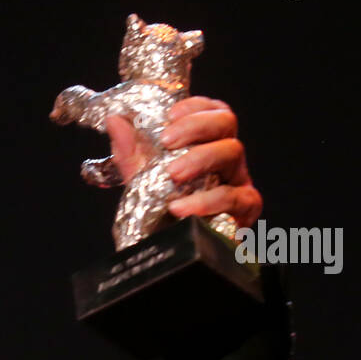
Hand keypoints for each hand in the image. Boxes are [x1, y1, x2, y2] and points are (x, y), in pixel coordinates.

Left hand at [106, 96, 262, 227]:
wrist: (168, 252)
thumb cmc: (162, 214)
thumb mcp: (140, 179)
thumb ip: (129, 151)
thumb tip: (115, 120)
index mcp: (206, 145)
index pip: (211, 110)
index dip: (194, 107)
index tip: (169, 116)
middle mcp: (225, 159)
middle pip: (226, 123)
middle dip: (195, 126)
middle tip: (167, 141)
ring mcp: (238, 181)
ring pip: (232, 152)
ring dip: (200, 158)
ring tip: (172, 175)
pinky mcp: (245, 210)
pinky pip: (236, 197)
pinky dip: (208, 201)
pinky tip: (183, 208)